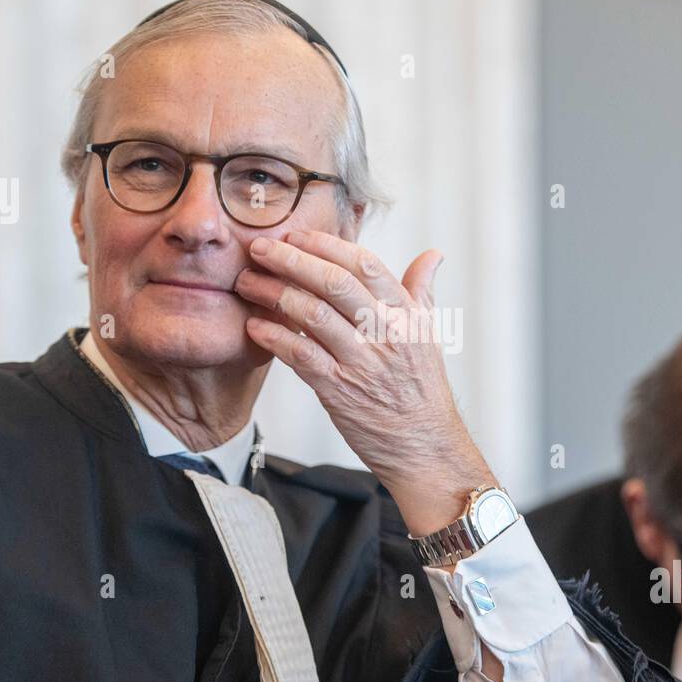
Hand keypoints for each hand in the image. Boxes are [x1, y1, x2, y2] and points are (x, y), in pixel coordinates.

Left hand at [233, 230, 496, 534]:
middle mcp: (385, 333)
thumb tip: (433, 255)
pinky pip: (300, 356)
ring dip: (274, 294)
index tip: (296, 234)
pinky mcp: (339, 390)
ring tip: (248, 282)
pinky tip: (255, 325)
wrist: (424, 446)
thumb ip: (421, 291)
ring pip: (312, 315)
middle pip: (334, 282)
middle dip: (292, 260)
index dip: (326, 245)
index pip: (365, 264)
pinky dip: (274, 337)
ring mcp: (361, 362)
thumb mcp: (429, 335)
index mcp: (406, 314)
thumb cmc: (422, 390)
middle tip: (260, 248)